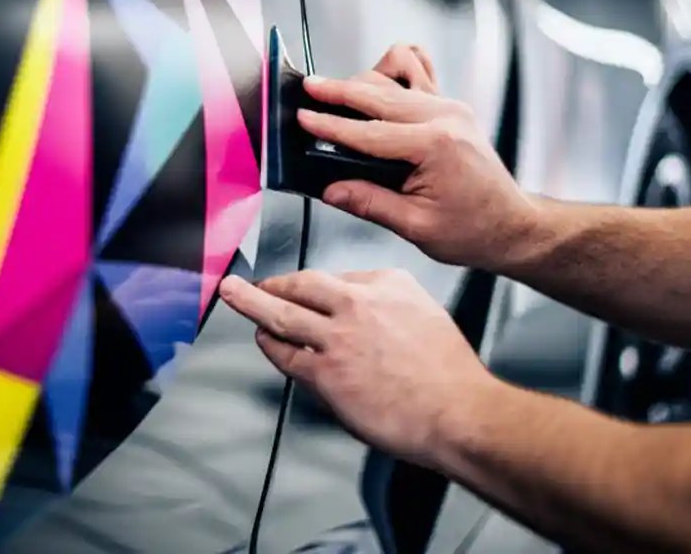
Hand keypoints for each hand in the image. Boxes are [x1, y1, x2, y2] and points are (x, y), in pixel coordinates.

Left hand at [219, 269, 490, 463]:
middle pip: (302, 284)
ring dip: (250, 301)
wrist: (458, 411)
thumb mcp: (424, 316)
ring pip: (281, 312)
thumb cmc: (447, 375)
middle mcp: (360, 303)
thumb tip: (359, 315)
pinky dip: (268, 344)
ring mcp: (339, 336)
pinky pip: (285, 353)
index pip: (339, 277)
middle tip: (254, 283)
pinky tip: (262, 340)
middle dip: (274, 283)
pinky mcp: (326, 371)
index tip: (307, 293)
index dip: (318, 290)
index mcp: (388, 284)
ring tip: (232, 293)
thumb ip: (388, 308)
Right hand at [301, 44, 540, 271]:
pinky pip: (418, 73)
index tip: (304, 117)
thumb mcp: (416, 226)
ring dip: (362, 83)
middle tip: (308, 89)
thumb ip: (370, 203)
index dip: (331, 125)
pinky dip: (394, 73)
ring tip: (334, 93)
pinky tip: (378, 84)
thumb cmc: (473, 229)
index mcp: (435, 146)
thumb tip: (331, 190)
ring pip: (394, 78)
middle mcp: (444, 117)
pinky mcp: (451, 106)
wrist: (510, 224)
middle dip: (338, 91)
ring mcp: (450, 107)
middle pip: (377, 94)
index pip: (369, 132)